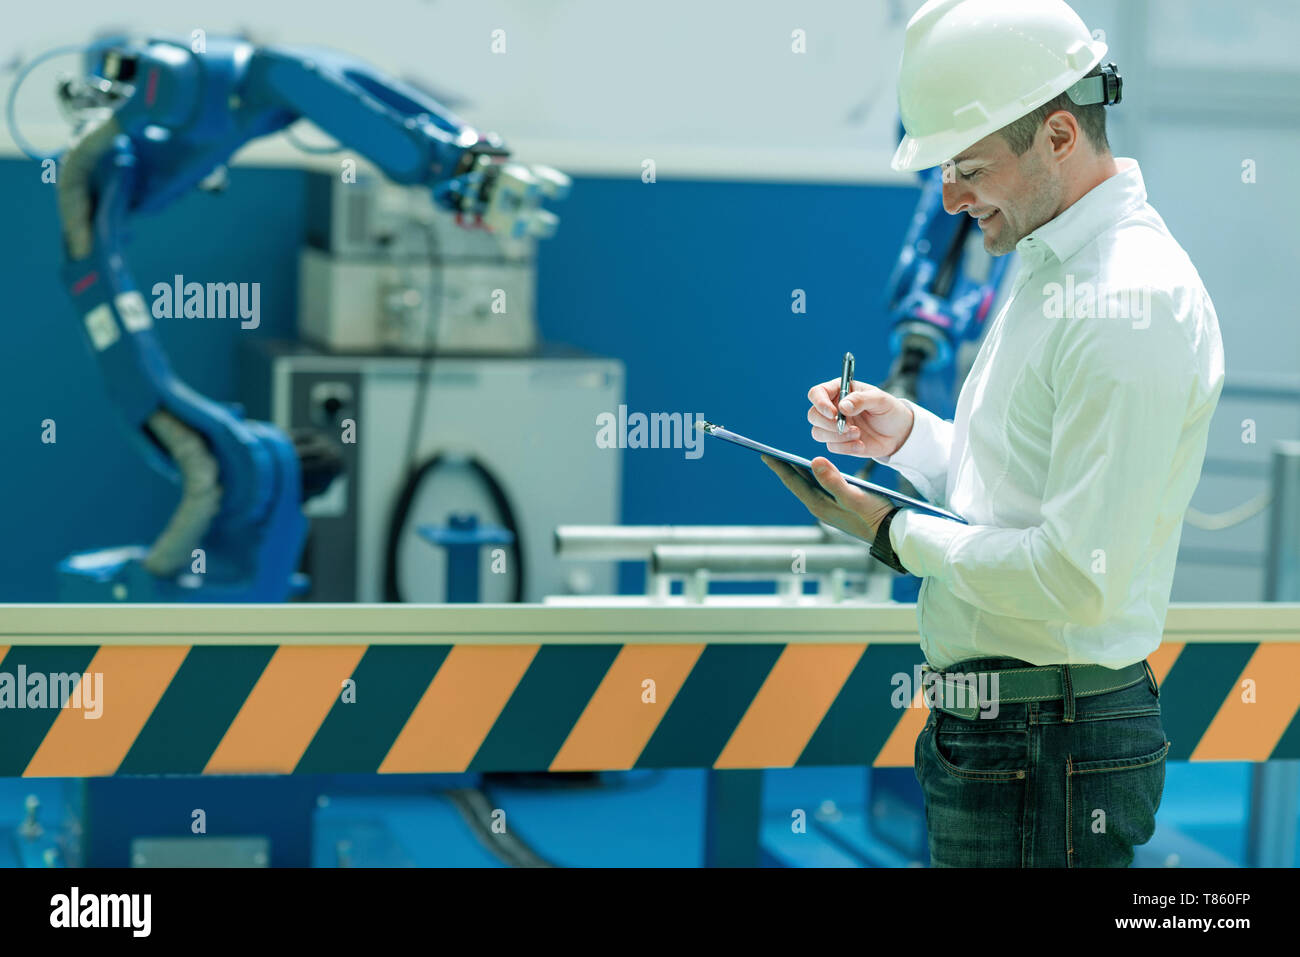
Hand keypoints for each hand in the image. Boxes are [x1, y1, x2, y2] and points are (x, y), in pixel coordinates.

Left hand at [762, 454, 895, 540]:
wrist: (891, 533)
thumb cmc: (874, 515)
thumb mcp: (854, 496)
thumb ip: (833, 480)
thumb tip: (813, 461)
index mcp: (819, 505)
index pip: (793, 482)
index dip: (779, 467)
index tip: (764, 454)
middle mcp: (820, 507)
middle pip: (797, 483)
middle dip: (784, 468)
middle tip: (770, 453)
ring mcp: (829, 507)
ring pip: (808, 485)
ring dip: (797, 471)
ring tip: (786, 459)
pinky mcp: (838, 506)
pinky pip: (819, 487)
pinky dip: (812, 476)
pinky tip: (814, 470)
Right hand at [807, 379, 914, 457]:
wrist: (898, 433)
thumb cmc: (889, 410)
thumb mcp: (880, 400)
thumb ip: (861, 399)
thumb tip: (842, 406)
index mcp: (840, 391)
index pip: (817, 393)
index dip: (820, 403)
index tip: (833, 413)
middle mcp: (833, 408)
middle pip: (813, 415)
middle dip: (827, 423)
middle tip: (845, 427)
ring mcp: (834, 426)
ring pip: (818, 433)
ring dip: (836, 436)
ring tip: (858, 434)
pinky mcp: (839, 442)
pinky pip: (832, 447)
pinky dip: (846, 447)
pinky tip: (861, 445)